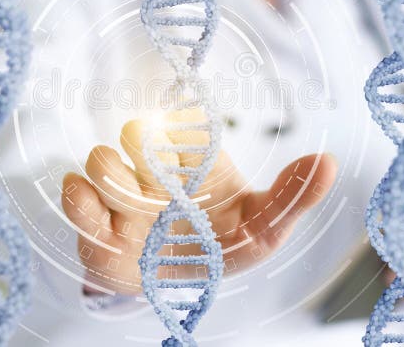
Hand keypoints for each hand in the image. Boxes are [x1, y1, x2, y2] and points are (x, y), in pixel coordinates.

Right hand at [61, 111, 336, 294]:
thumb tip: (329, 161)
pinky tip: (113, 223)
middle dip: (150, 157)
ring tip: (144, 213)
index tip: (198, 156)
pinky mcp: (93, 226)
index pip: (182, 121)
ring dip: (121, 185)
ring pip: (101, 160)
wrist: (178, 282)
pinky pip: (74, 197)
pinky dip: (84, 203)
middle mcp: (152, 167)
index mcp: (190, 158)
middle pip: (134, 133)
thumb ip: (291, 197)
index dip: (188, 134)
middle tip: (168, 189)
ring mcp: (120, 194)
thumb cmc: (222, 245)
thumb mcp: (262, 229)